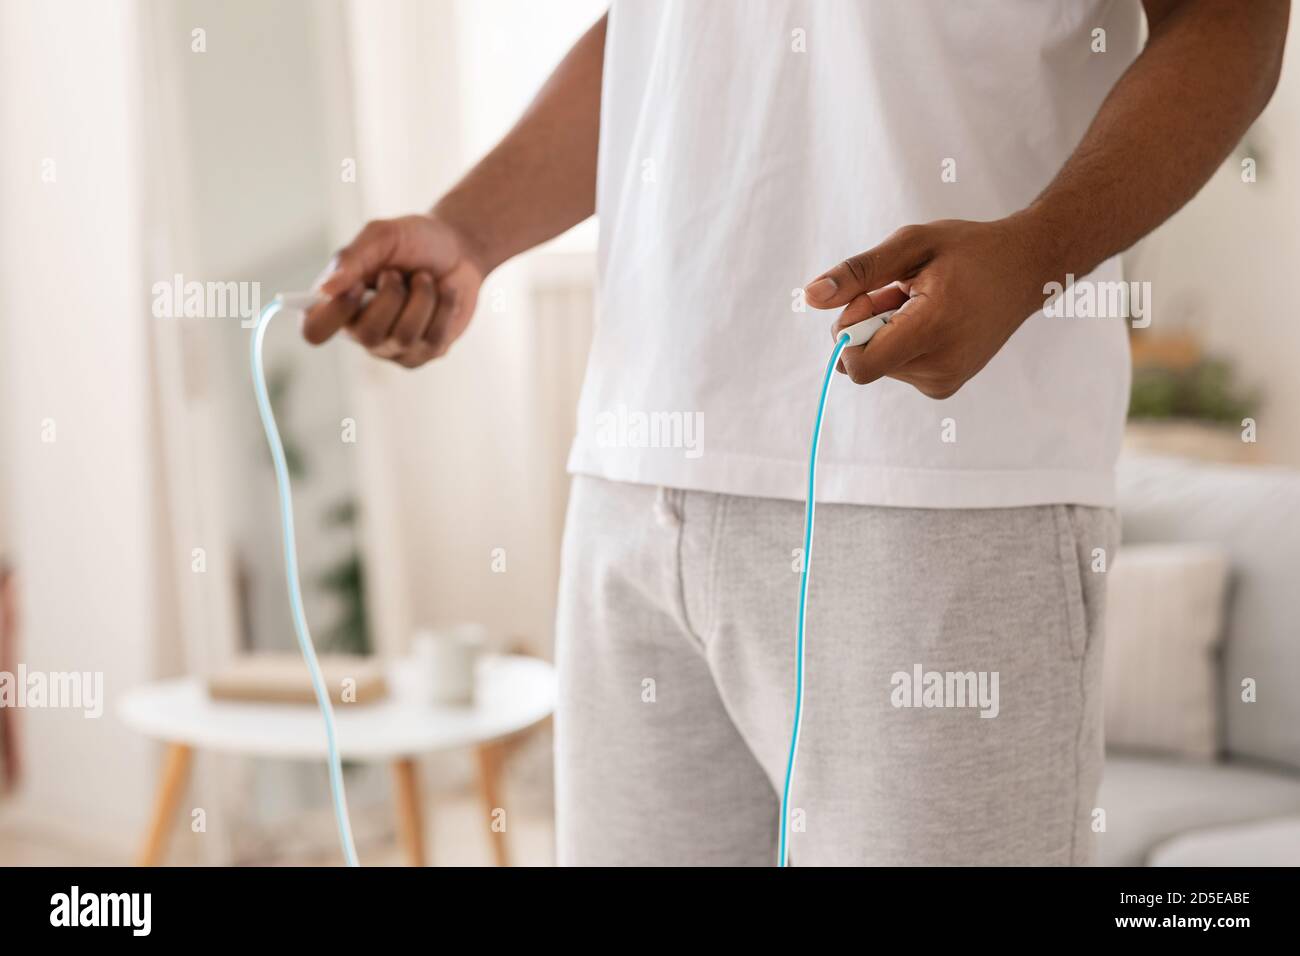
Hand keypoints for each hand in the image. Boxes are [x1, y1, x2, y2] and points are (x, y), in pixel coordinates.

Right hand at [302, 213, 485, 367]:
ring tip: (424, 279)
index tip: (359, 285)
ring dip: (422, 298)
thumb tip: (325, 290)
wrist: (459, 248)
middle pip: (367, 336)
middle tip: (398, 273)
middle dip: (391, 297)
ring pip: (404, 337)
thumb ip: (352, 258)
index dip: (334, 314)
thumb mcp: (382, 235)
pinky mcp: (426, 352)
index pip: (314, 331)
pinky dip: (443, 307)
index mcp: (338, 302)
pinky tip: (443, 293)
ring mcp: (394, 347)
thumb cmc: (413, 240)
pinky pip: (434, 340)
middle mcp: (361, 331)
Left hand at [803, 216, 1053, 398]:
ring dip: (886, 331)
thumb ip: (858, 272)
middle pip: (864, 362)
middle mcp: (940, 365)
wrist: (1026, 269)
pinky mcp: (945, 386)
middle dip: (866, 325)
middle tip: (900, 291)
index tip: (868, 300)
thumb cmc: (968, 250)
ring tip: (922, 302)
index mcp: (932, 329)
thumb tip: (810, 297)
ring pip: (879, 366)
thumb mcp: (911, 245)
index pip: (859, 365)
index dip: (848, 333)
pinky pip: (897, 369)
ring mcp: (944, 381)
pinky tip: (931, 319)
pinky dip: (902, 343)